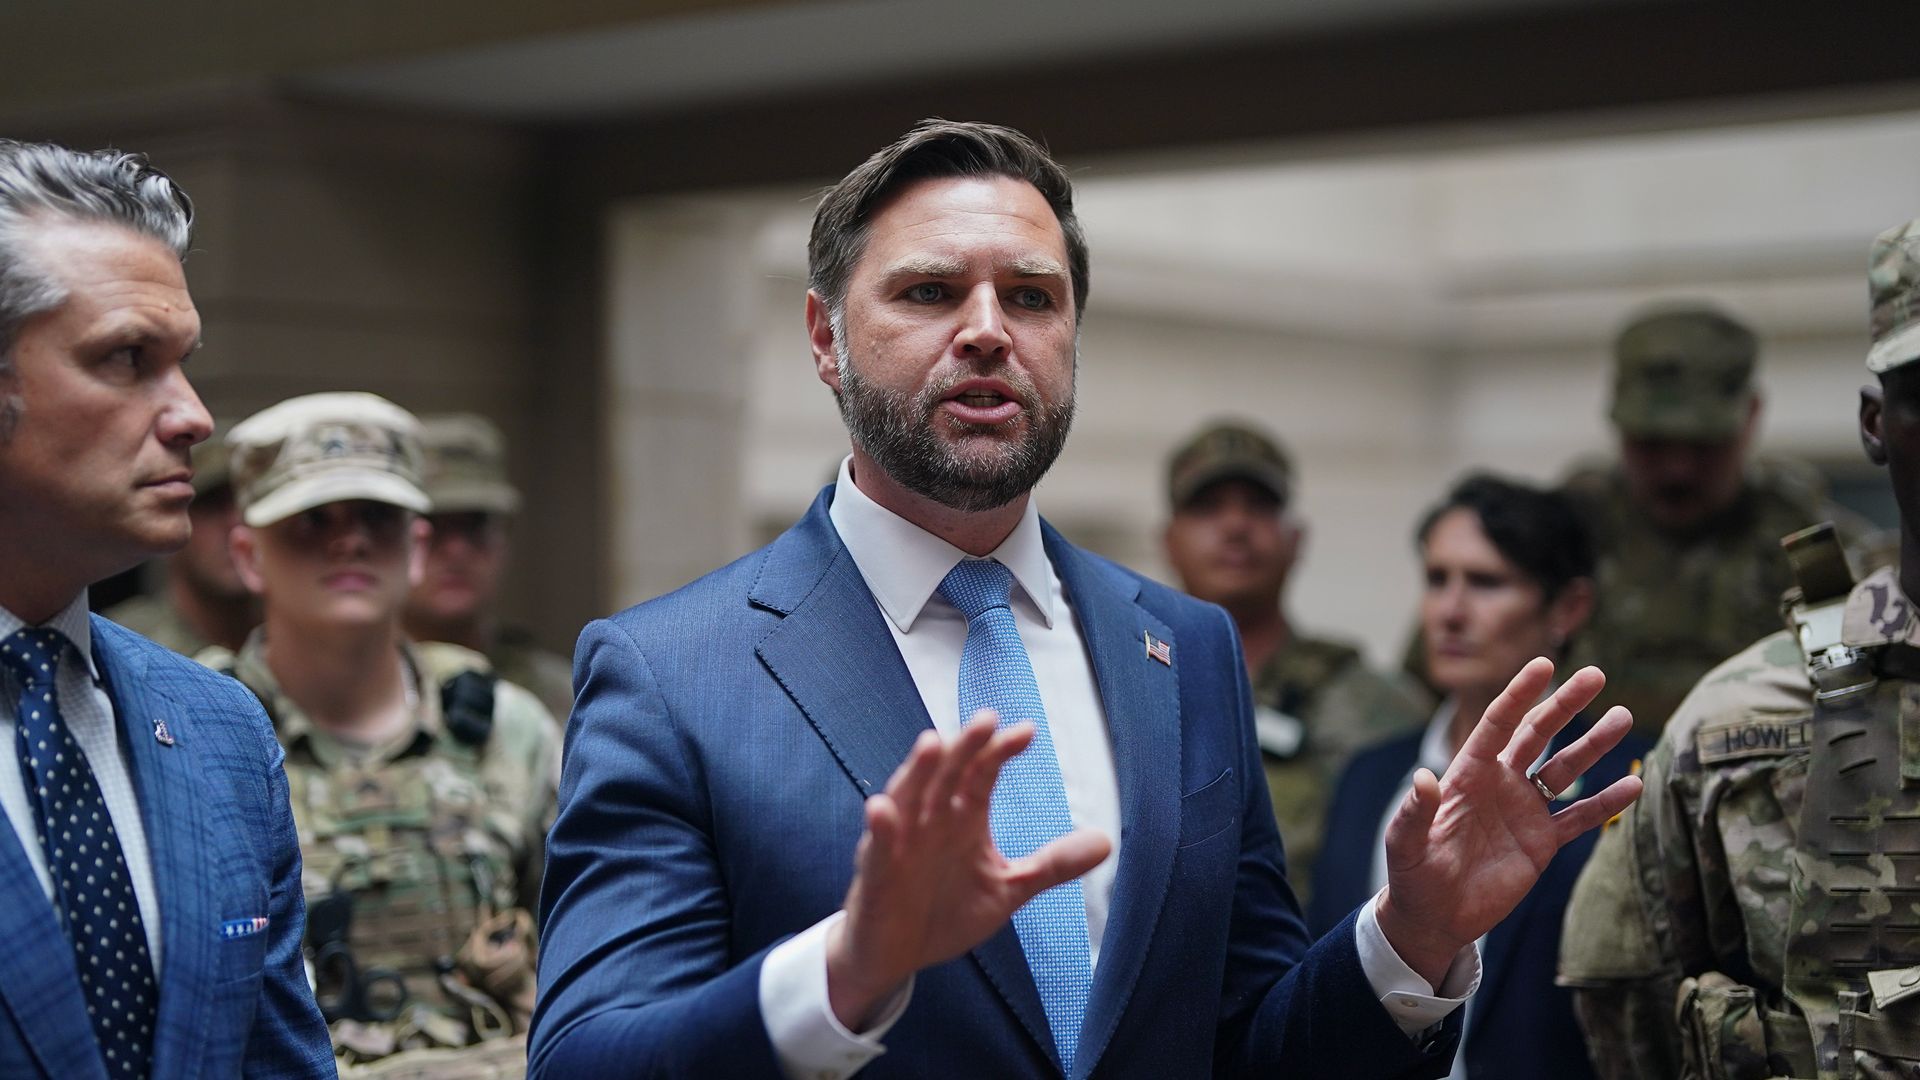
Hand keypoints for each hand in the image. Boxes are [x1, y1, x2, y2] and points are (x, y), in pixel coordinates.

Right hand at [824, 713, 1111, 1030]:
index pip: (982, 774)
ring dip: (919, 771)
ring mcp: (901, 843)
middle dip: (965, 747)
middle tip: (985, 720)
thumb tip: (1106, 841)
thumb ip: (1051, 864)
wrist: (895, 955)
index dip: (1000, 752)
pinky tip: (882, 809)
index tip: (1026, 733)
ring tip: (932, 743)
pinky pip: (877, 847)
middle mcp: (931, 820)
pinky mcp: (876, 873)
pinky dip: (881, 828)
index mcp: (963, 818)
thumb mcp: (1007, 889)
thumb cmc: (946, 912)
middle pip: (948, 774)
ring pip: (908, 797)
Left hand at [1375, 659, 1642, 986]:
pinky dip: (1606, 802)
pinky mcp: (1542, 841)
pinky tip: (1634, 785)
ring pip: (1564, 768)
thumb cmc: (1413, 875)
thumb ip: (1415, 813)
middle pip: (1537, 734)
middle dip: (1565, 705)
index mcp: (1467, 774)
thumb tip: (1422, 778)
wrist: (1434, 916)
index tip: (1544, 665)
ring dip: (1593, 744)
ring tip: (1623, 716)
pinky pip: (1579, 816)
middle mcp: (1500, 783)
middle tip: (1596, 675)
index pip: (1496, 725)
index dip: (1519, 695)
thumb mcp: (1406, 844)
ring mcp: (1524, 810)